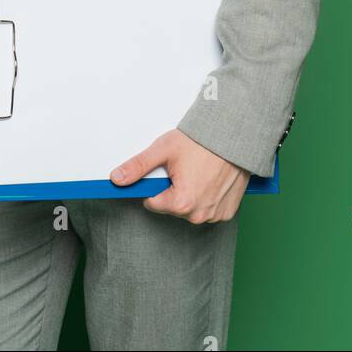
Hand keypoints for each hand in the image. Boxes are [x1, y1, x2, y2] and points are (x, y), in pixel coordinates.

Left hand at [110, 130, 250, 223]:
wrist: (235, 136)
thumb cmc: (202, 142)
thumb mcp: (164, 149)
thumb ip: (138, 166)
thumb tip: (117, 178)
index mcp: (181, 202)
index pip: (153, 203)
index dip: (154, 186)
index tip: (164, 172)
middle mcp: (199, 214)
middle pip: (172, 207)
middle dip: (173, 189)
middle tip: (184, 168)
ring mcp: (215, 215)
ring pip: (190, 209)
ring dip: (190, 194)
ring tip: (198, 171)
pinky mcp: (227, 212)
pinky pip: (208, 209)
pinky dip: (206, 197)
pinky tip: (210, 179)